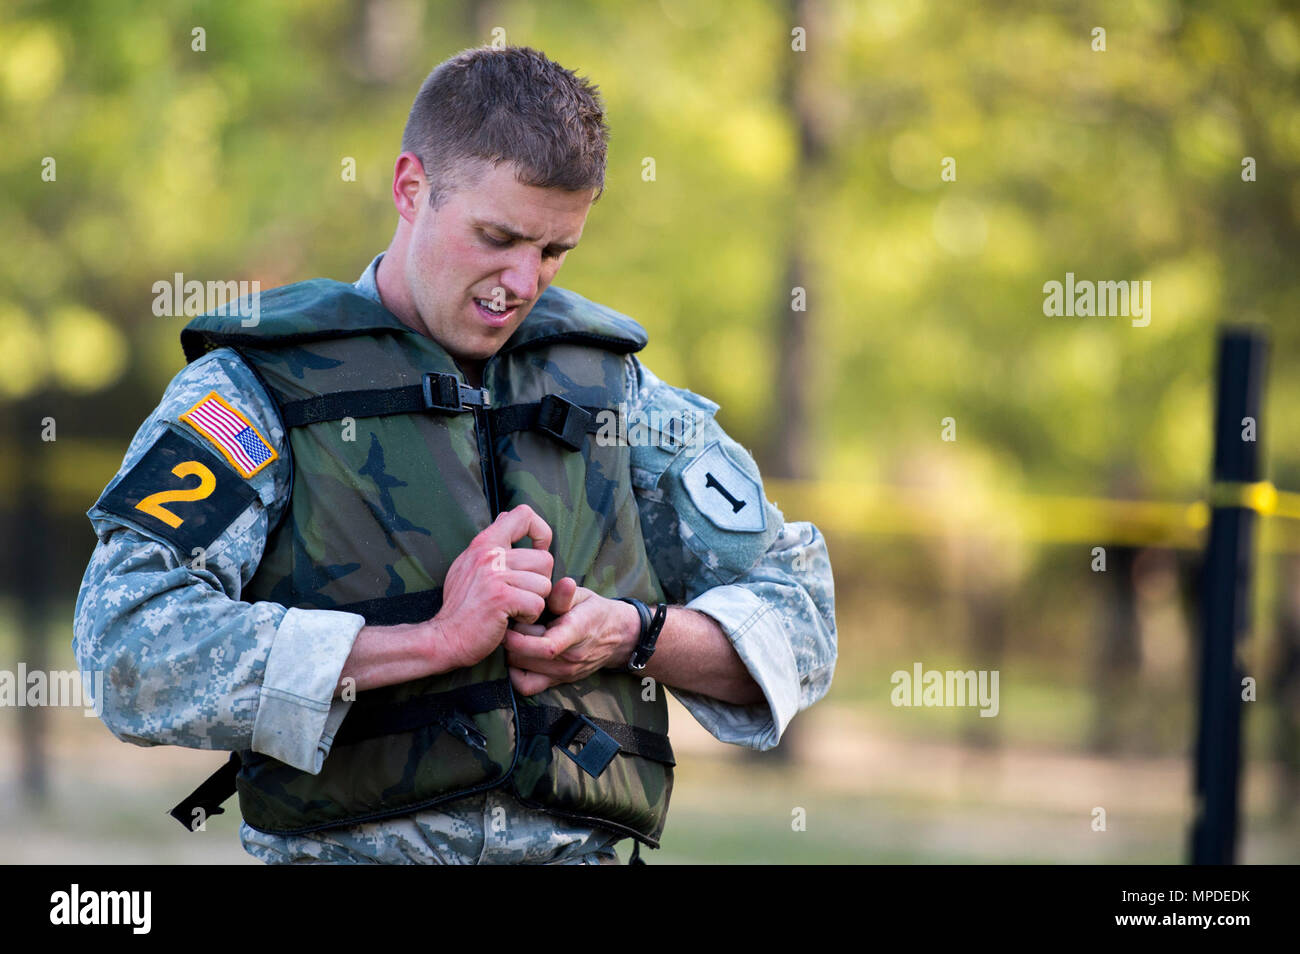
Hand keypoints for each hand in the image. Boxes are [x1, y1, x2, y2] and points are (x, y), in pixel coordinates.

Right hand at [432, 505, 554, 670]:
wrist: (443, 638)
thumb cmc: (461, 605)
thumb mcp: (469, 564)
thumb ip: (491, 543)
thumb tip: (507, 515)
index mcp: (484, 542)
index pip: (524, 515)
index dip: (541, 532)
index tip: (536, 553)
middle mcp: (489, 554)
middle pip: (545, 559)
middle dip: (540, 583)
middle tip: (521, 596)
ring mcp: (495, 575)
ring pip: (544, 585)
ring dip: (534, 603)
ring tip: (512, 609)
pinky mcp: (501, 598)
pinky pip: (537, 604)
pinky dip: (529, 618)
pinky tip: (510, 620)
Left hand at [504, 580, 639, 695]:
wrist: (616, 636)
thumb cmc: (593, 611)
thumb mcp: (583, 596)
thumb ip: (567, 594)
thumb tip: (565, 583)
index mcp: (576, 634)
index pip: (546, 647)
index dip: (520, 639)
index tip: (508, 623)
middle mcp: (569, 659)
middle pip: (525, 658)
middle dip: (510, 641)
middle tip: (510, 623)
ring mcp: (563, 674)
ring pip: (521, 670)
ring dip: (511, 654)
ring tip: (516, 636)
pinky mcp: (558, 681)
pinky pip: (527, 687)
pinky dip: (514, 673)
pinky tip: (518, 655)